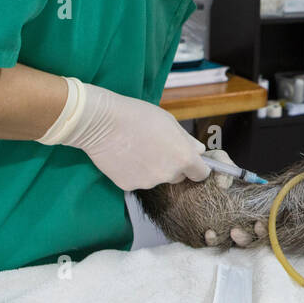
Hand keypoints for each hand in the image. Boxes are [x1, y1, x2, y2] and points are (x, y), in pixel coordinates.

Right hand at [41, 80, 209, 190]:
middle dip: (172, 166)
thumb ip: (187, 139)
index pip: (200, 173)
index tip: (190, 162)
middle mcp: (169, 174)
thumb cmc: (138, 116)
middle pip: (178, 177)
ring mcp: (148, 182)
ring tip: (137, 148)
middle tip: (156, 148)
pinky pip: (138, 180)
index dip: (196, 167)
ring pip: (156, 178)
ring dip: (152, 168)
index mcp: (183, 157)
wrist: (103, 122)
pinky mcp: (129, 186)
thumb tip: (199, 150)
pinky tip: (125, 156)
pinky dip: (134, 172)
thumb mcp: (169, 122)